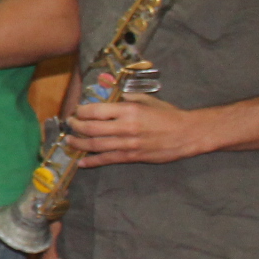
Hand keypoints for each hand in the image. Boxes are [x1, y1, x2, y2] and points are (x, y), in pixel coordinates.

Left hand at [68, 93, 209, 167]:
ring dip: (78, 144)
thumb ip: (127, 97)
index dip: (81, 111)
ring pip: (95, 145)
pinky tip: (81, 162)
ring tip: (69, 141)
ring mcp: (128, 143)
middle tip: (70, 124)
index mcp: (128, 109)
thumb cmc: (168, 114)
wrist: (188, 134)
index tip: (77, 111)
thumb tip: (111, 96)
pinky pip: (107, 159)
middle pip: (91, 128)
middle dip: (76, 126)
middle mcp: (125, 126)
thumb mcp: (148, 100)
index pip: (95, 110)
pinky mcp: (132, 156)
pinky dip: (92, 161)